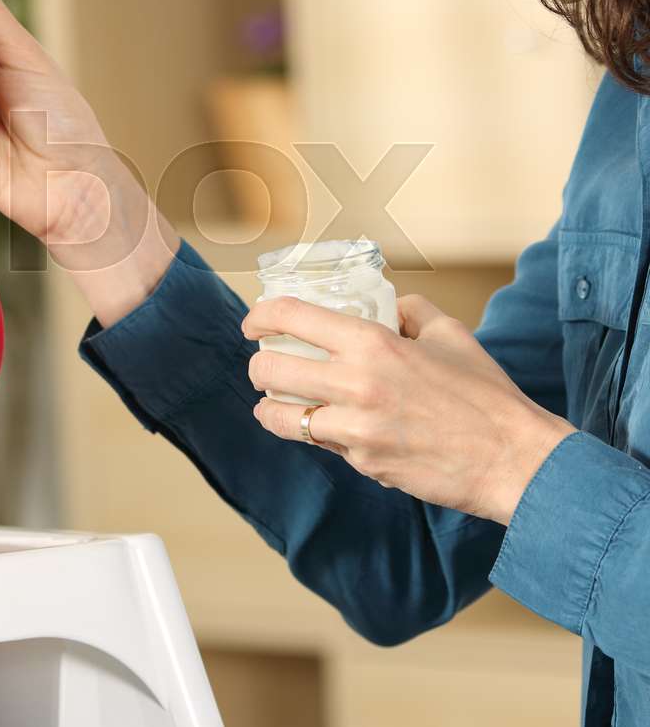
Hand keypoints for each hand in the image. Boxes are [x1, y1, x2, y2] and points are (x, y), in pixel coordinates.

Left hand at [242, 295, 574, 523]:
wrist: (514, 459)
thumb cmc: (486, 396)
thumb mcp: (451, 334)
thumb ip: (411, 311)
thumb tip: (387, 304)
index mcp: (373, 343)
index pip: (291, 316)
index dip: (259, 317)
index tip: (253, 322)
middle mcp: (355, 383)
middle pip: (267, 369)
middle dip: (258, 368)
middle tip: (265, 367)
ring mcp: (354, 428)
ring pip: (279, 416)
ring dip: (271, 409)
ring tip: (277, 404)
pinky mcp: (362, 463)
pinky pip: (322, 445)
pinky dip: (320, 437)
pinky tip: (330, 430)